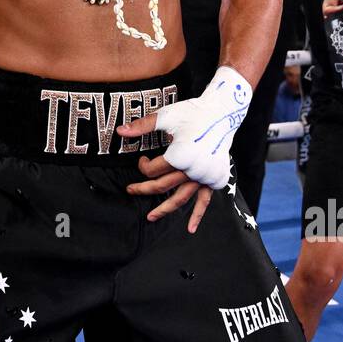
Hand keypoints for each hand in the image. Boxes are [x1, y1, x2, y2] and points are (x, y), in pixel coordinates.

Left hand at [119, 66, 252, 233]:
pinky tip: (190, 229)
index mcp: (179, 156)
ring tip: (150, 218)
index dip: (143, 165)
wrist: (223, 113)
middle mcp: (191, 169)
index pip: (153, 169)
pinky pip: (204, 201)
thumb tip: (119, 131)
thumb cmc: (194, 113)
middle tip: (130, 190)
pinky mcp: (212, 179)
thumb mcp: (166, 116)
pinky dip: (198, 215)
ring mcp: (202, 176)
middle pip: (162, 185)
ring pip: (180, 198)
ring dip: (164, 209)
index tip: (142, 159)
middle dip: (144, 188)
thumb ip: (142, 126)